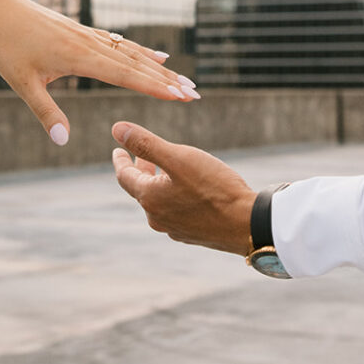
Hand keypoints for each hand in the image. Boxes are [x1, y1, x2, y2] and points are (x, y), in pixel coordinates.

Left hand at [0, 0, 199, 142]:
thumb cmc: (4, 46)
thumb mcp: (21, 83)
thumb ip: (46, 112)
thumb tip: (64, 142)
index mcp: (78, 57)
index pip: (125, 75)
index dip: (155, 87)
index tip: (181, 96)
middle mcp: (89, 43)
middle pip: (136, 64)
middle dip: (166, 80)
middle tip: (195, 92)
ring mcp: (87, 34)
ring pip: (131, 51)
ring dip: (158, 67)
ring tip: (182, 77)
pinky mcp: (81, 30)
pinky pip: (119, 42)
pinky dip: (140, 50)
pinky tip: (154, 55)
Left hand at [111, 122, 254, 254]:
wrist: (246, 224)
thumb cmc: (214, 188)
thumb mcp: (179, 158)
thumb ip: (146, 143)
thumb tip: (117, 129)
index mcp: (150, 198)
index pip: (125, 177)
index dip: (121, 160)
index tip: (118, 150)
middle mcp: (157, 217)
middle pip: (141, 189)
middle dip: (141, 169)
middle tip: (143, 155)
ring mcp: (175, 228)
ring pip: (159, 201)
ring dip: (158, 183)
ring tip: (167, 170)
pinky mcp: (192, 234)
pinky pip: (175, 211)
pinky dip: (174, 196)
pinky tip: (188, 191)